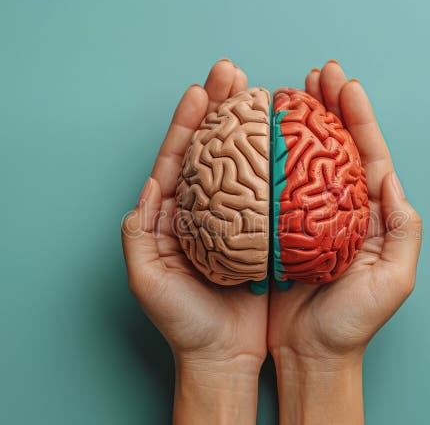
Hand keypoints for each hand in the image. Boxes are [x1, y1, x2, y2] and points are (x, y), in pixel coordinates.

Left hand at [121, 59, 264, 424]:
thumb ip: (139, 233)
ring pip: (244, 162)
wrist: (222, 355)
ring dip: (251, 124)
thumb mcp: (148, 280)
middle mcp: (205, 209)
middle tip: (233, 72)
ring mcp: (237, 218)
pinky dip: (280, 162)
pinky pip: (274, 190)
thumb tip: (150, 187)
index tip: (202, 90)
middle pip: (212, 147)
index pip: (179, 157)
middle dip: (220, 106)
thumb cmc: (183, 323)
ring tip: (262, 91)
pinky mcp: (265, 233)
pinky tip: (290, 139)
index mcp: (173, 215)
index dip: (188, 121)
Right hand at [268, 60, 422, 424]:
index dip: (356, 115)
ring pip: (299, 159)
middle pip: (332, 145)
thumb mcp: (395, 280)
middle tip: (315, 72)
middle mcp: (336, 208)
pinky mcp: (273, 230)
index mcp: (368, 213)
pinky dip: (263, 157)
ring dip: (293, 122)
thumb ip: (403, 229)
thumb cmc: (353, 324)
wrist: (311, 355)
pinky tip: (255, 136)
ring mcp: (302, 216)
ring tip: (285, 90)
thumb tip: (390, 178)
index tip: (342, 82)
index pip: (365, 153)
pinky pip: (267, 186)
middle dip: (326, 105)